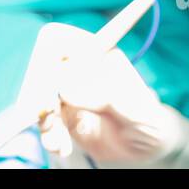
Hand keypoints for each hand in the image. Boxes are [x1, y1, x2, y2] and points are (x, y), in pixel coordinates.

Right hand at [33, 24, 185, 167]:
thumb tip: (66, 88)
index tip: (48, 83)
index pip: (59, 39)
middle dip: (39, 94)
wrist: (149, 148)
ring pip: (39, 98)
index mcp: (96, 53)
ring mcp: (68, 93)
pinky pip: (44, 121)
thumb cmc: (150, 120)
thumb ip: (104, 95)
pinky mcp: (64, 116)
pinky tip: (62, 147)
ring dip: (44, 121)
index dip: (46, 56)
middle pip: (41, 69)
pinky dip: (48, 135)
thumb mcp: (135, 108)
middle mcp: (78, 69)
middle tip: (48, 116)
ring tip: (58, 142)